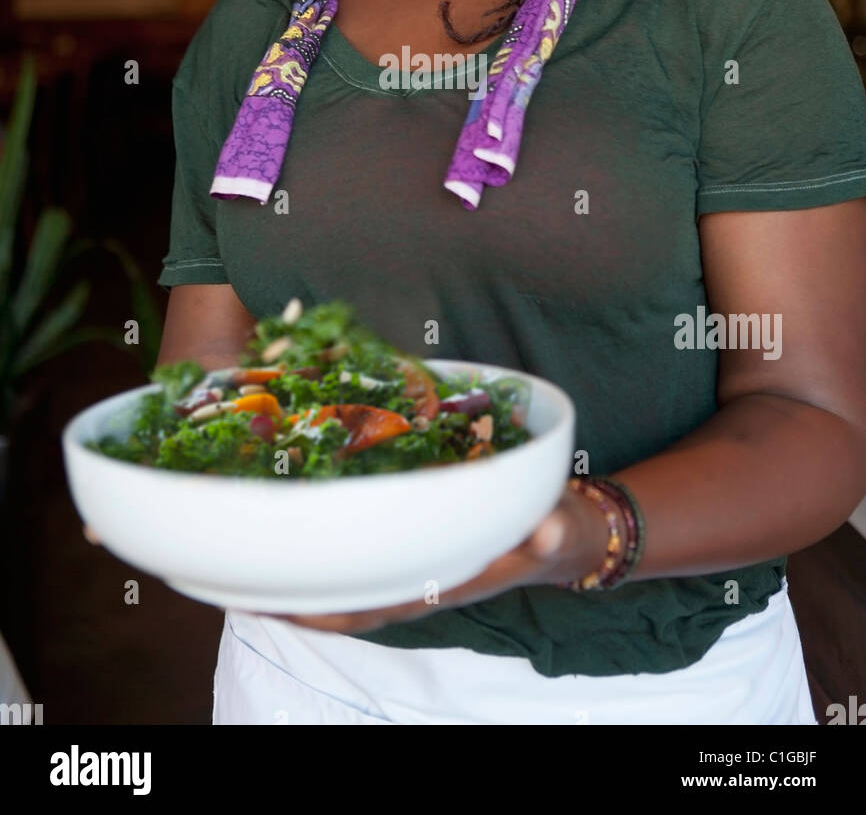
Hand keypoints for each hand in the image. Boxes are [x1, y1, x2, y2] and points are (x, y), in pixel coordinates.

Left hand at [266, 480, 611, 632]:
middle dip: (284, 595)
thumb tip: (549, 529)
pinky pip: (357, 553)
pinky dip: (323, 544)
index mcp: (440, 581)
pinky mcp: (411, 540)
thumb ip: (552, 529)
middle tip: (225, 575)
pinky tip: (293, 521)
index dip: (317, 609)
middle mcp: (415, 577)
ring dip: (296, 571)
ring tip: (238, 549)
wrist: (565, 534)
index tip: (266, 601)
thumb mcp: (556, 527)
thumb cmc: (555, 531)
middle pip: (338, 599)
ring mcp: (410, 562)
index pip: (368, 606)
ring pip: (342, 578)